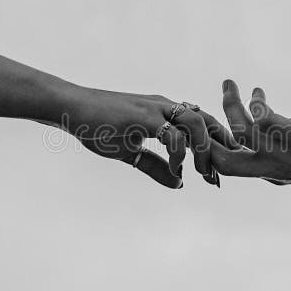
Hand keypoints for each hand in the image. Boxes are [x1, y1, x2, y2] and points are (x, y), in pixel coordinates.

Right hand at [57, 87, 238, 188]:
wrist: (71, 108)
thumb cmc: (98, 128)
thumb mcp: (131, 153)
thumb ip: (155, 167)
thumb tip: (179, 184)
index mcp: (166, 113)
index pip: (203, 124)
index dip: (215, 146)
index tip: (219, 173)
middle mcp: (165, 106)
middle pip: (208, 120)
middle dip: (220, 148)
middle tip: (218, 176)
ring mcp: (154, 108)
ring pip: (196, 123)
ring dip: (205, 150)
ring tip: (203, 173)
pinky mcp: (142, 115)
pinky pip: (171, 132)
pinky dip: (179, 153)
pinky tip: (175, 170)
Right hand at [210, 80, 290, 184]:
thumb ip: (280, 146)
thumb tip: (262, 127)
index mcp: (274, 175)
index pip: (229, 167)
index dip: (213, 147)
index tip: (211, 124)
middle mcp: (274, 170)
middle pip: (221, 160)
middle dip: (205, 133)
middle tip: (198, 109)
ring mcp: (284, 155)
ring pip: (238, 131)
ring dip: (230, 104)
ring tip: (229, 83)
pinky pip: (259, 116)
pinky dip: (255, 101)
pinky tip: (260, 92)